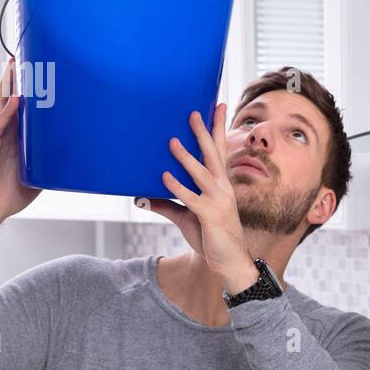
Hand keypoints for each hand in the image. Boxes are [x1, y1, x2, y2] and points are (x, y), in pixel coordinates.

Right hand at [0, 59, 41, 257]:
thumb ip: (51, 162)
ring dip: (9, 86)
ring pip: (1, 106)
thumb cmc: (7, 194)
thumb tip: (76, 159)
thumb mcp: (38, 175)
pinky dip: (7, 112)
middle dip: (16, 79)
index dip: (28, 91)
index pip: (22, 108)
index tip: (38, 73)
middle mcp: (4, 133)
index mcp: (15, 138)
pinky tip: (16, 100)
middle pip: (9, 99)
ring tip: (15, 67)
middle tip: (25, 58)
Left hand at [145, 105, 256, 291]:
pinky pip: (191, 197)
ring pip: (201, 172)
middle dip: (204, 132)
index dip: (218, 129)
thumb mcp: (187, 217)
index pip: (220, 151)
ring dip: (186, 156)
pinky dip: (177, 186)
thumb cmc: (210, 237)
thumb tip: (141, 197)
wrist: (227, 263)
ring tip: (172, 141)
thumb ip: (166, 204)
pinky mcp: (211, 215)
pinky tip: (164, 177)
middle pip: (213, 154)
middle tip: (193, 112)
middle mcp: (223, 188)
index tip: (219, 107)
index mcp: (221, 184)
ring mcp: (219, 201)